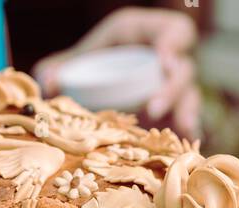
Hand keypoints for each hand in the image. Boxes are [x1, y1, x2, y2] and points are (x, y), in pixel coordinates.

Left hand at [32, 6, 199, 135]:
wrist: (92, 89)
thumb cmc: (89, 64)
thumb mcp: (76, 61)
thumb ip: (61, 68)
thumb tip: (48, 82)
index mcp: (146, 36)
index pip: (175, 30)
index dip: (173, 42)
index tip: (163, 60)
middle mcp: (165, 62)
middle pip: (183, 69)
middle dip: (172, 88)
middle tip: (152, 109)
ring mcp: (172, 90)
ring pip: (190, 96)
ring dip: (185, 113)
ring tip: (181, 130)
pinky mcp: (172, 116)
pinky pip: (187, 123)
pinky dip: (186, 135)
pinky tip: (185, 146)